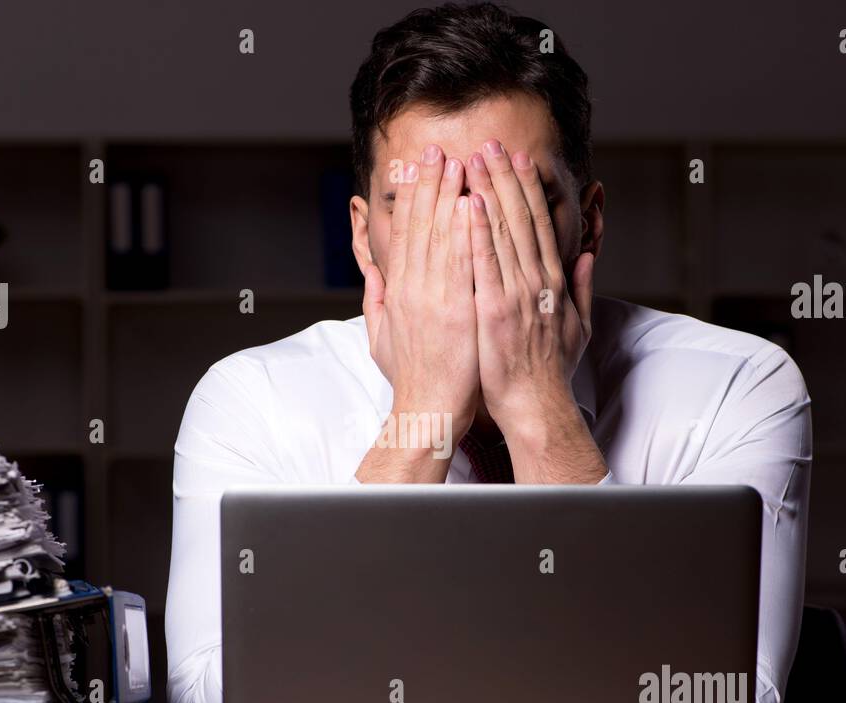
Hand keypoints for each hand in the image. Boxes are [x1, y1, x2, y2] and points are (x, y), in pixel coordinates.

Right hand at [363, 144, 478, 443]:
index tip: (418, 168)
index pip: (405, 233)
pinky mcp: (457, 311)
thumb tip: (374, 272)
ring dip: (449, 197)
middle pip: (420, 226)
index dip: (412, 197)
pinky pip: (463, 264)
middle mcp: (413, 288)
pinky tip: (472, 205)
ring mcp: (434, 298)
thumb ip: (378, 299)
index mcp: (399, 291)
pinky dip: (467, 233)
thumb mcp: (382, 335)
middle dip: (429, 184)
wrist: (426, 410)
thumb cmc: (411, 377)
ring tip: (457, 162)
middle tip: (436, 149)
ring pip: (441, 237)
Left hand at [464, 140, 594, 445]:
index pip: (539, 225)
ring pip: (501, 232)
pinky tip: (467, 205)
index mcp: (554, 282)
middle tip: (491, 144)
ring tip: (474, 160)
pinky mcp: (494, 310)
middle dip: (505, 178)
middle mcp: (538, 281)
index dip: (529, 190)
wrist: (537, 407)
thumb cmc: (551, 372)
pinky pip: (483, 264)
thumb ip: (583, 288)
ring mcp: (517, 294)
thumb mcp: (578, 327)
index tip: (519, 160)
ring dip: (488, 193)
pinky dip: (476, 233)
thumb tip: (588, 256)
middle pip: (520, 219)